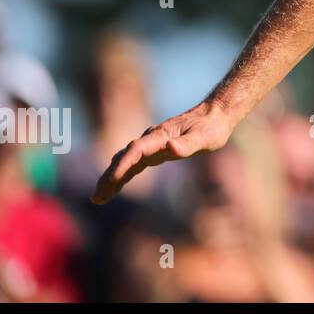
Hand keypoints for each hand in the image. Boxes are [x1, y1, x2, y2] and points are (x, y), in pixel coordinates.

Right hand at [91, 99, 236, 203]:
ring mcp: (152, 145)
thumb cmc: (211, 127)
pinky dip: (122, 175)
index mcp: (160, 136)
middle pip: (124, 157)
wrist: (216, 115)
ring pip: (125, 161)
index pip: (135, 151)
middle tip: (97, 197)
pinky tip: (114, 187)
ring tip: (98, 198)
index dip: (122, 165)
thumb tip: (171, 147)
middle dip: (109, 176)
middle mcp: (151, 139)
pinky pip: (134, 164)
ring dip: (111, 178)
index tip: (112, 181)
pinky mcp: (156, 151)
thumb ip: (188, 143)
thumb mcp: (205, 137)